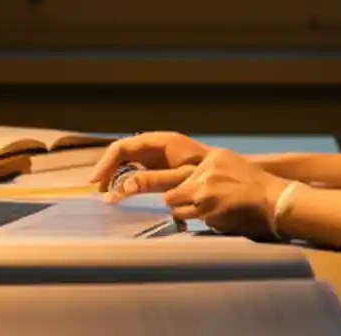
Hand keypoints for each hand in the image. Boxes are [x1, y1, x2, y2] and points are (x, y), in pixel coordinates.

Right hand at [88, 131, 210, 192]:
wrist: (244, 186)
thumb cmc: (217, 177)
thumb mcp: (184, 178)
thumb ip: (153, 180)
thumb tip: (124, 186)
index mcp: (163, 142)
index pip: (123, 147)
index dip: (106, 163)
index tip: (96, 182)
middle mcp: (160, 148)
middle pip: (124, 156)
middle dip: (110, 173)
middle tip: (102, 195)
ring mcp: (164, 159)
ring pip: (132, 167)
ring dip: (119, 181)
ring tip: (112, 198)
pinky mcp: (169, 173)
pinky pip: (143, 176)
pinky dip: (133, 186)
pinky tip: (130, 198)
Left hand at [116, 148, 290, 239]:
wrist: (277, 201)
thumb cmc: (252, 187)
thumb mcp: (226, 166)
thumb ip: (200, 169)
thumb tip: (173, 179)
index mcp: (206, 156)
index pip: (164, 154)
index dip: (137, 164)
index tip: (119, 176)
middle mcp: (203, 168)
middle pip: (158, 180)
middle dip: (135, 186)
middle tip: (113, 194)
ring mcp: (204, 189)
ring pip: (171, 202)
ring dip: (179, 208)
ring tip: (201, 207)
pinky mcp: (207, 208)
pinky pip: (186, 216)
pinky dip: (191, 218)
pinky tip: (211, 216)